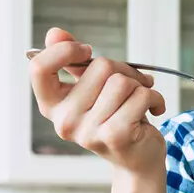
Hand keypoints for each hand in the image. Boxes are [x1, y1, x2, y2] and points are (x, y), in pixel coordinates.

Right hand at [28, 27, 168, 176]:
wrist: (137, 159)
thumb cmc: (114, 117)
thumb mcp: (91, 87)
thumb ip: (71, 60)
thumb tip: (54, 33)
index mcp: (52, 106)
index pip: (39, 68)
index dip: (65, 51)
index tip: (86, 51)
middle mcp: (64, 121)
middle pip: (98, 66)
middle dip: (123, 69)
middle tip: (130, 86)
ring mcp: (88, 131)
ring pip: (122, 81)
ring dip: (141, 85)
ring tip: (140, 101)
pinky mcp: (115, 136)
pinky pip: (140, 95)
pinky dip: (155, 98)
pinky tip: (153, 110)